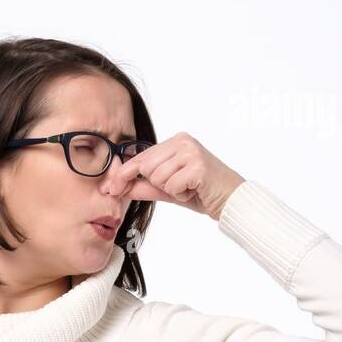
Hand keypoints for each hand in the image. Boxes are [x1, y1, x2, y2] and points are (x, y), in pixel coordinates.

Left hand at [101, 131, 244, 219]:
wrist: (231, 200)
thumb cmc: (200, 192)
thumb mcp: (167, 189)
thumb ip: (144, 186)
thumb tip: (118, 187)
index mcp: (174, 141)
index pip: (140, 157)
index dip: (124, 174)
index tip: (110, 188)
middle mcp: (182, 141)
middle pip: (146, 167)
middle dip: (157, 184)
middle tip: (178, 187)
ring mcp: (191, 151)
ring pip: (157, 177)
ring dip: (171, 190)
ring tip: (188, 188)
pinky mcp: (198, 165)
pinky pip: (172, 185)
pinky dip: (181, 195)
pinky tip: (194, 191)